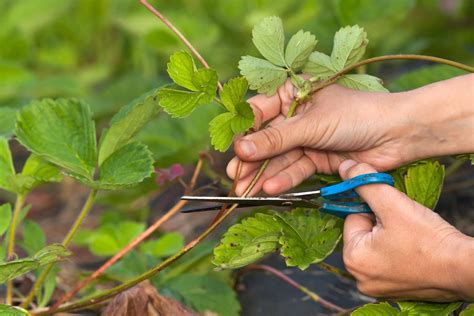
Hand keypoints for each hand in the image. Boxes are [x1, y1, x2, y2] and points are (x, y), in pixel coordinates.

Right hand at [227, 74, 473, 195]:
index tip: (231, 149)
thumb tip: (241, 148)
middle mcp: (297, 116)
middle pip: (267, 139)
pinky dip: (284, 178)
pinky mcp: (317, 158)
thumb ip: (276, 139)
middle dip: (252, 159)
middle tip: (235, 176)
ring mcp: (307, 138)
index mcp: (293, 93)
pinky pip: (296, 168)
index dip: (244, 132)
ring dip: (264, 173)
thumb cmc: (356, 115)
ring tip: (246, 189)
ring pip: (279, 157)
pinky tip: (270, 188)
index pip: (259, 112)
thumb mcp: (311, 124)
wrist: (397, 135)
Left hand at [339, 160, 473, 300]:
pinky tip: (415, 250)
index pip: (353, 218)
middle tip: (406, 226)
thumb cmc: (428, 239)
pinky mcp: (395, 290)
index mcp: (353, 259)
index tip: (395, 214)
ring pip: (378, 245)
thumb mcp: (391, 203)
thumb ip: (365, 182)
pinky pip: (390, 259)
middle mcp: (360, 278)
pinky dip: (400, 251)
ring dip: (392, 235)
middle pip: (364, 233)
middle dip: (382, 223)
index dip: (375, 210)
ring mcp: (377, 287)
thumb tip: (345, 168)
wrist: (464, 268)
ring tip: (412, 238)